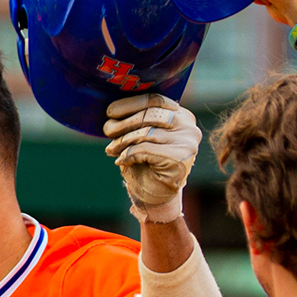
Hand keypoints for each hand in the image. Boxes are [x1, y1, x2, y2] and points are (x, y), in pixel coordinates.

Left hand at [103, 95, 200, 223]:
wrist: (156, 196)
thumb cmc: (147, 164)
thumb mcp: (143, 135)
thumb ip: (138, 120)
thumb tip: (113, 109)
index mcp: (182, 115)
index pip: (156, 100)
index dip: (130, 104)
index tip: (110, 111)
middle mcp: (189, 127)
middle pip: (150, 115)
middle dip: (124, 123)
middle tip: (107, 130)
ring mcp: (187, 143)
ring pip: (146, 133)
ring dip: (123, 141)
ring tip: (111, 149)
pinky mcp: (180, 160)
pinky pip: (146, 150)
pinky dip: (129, 155)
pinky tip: (121, 160)